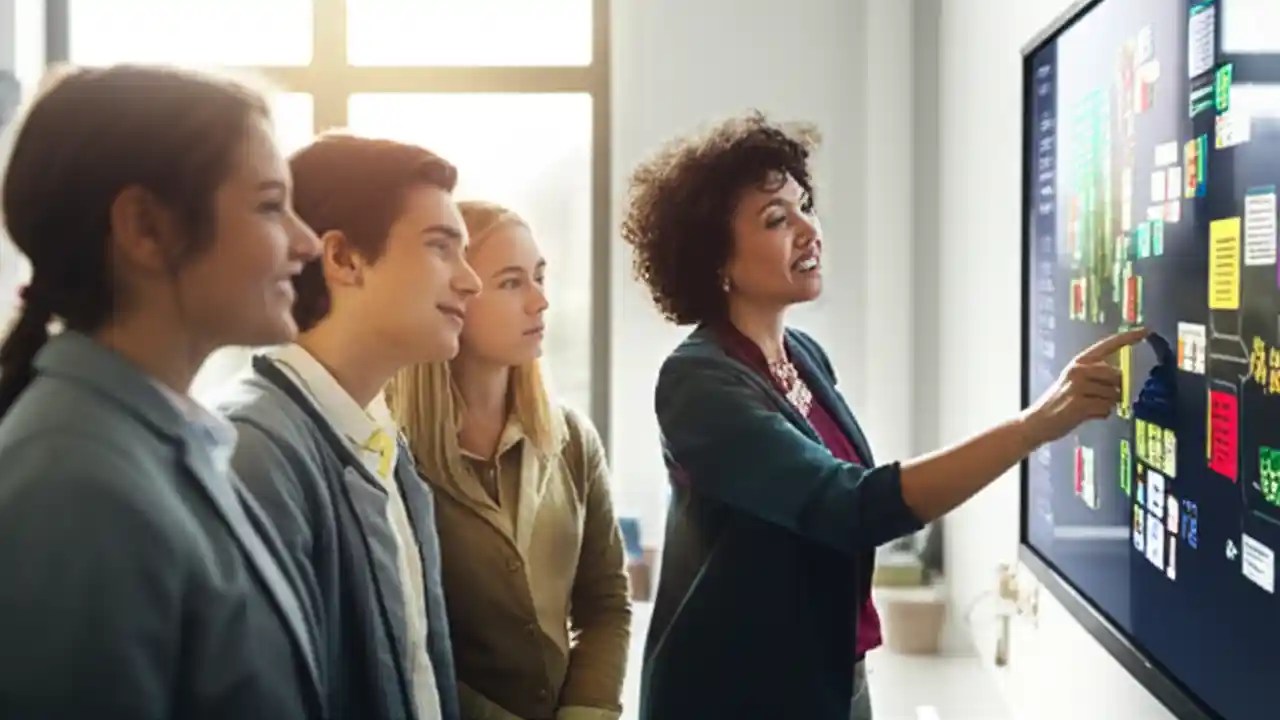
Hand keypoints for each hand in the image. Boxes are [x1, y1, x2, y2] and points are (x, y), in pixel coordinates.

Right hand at [1019, 327, 1149, 446]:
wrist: (1038, 421)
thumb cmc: (1061, 402)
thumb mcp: (1075, 381)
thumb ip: (1098, 376)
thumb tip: (1123, 381)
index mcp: (1079, 362)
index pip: (1108, 345)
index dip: (1128, 337)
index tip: (1146, 331)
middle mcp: (1078, 370)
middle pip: (1117, 375)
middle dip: (1115, 389)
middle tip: (1098, 398)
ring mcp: (1078, 386)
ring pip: (1114, 395)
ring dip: (1107, 404)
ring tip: (1089, 407)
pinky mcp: (1079, 404)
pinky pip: (1106, 408)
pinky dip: (1101, 414)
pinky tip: (1087, 414)